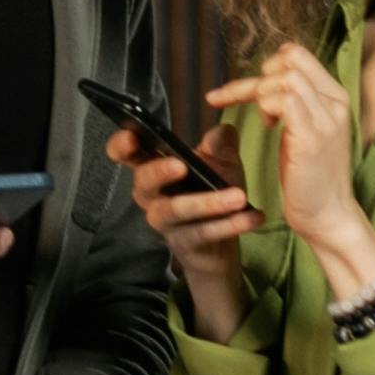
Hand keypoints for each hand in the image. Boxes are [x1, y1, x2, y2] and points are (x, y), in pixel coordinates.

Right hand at [111, 123, 262, 343]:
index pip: (128, 155)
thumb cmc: (212, 193)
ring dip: (207, 203)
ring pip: (175, 210)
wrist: (222, 242)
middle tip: (180, 165)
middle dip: (158, 172)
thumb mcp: (221, 164)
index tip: (131, 136)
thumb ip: (220, 145)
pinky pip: (203, 232)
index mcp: (153, 169)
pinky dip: (230, 224)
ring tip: (238, 197)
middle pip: (143, 182)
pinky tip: (252, 217)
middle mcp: (152, 196)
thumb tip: (224, 131)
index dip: (122, 145)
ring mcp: (165, 222)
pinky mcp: (184, 243)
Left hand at [206, 44, 374, 305]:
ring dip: (261, 93)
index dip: (270, 65)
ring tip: (264, 120)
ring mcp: (326, 119)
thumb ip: (295, 103)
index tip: (253, 89)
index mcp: (336, 97)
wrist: (328, 215)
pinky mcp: (312, 138)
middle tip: (249, 104)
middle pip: (290, 60)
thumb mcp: (305, 130)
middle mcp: (336, 103)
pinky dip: (267, 106)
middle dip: (259, 78)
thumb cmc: (310, 176)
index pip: (299, 55)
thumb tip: (268, 79)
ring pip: (287, 77)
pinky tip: (268, 126)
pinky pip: (286, 100)